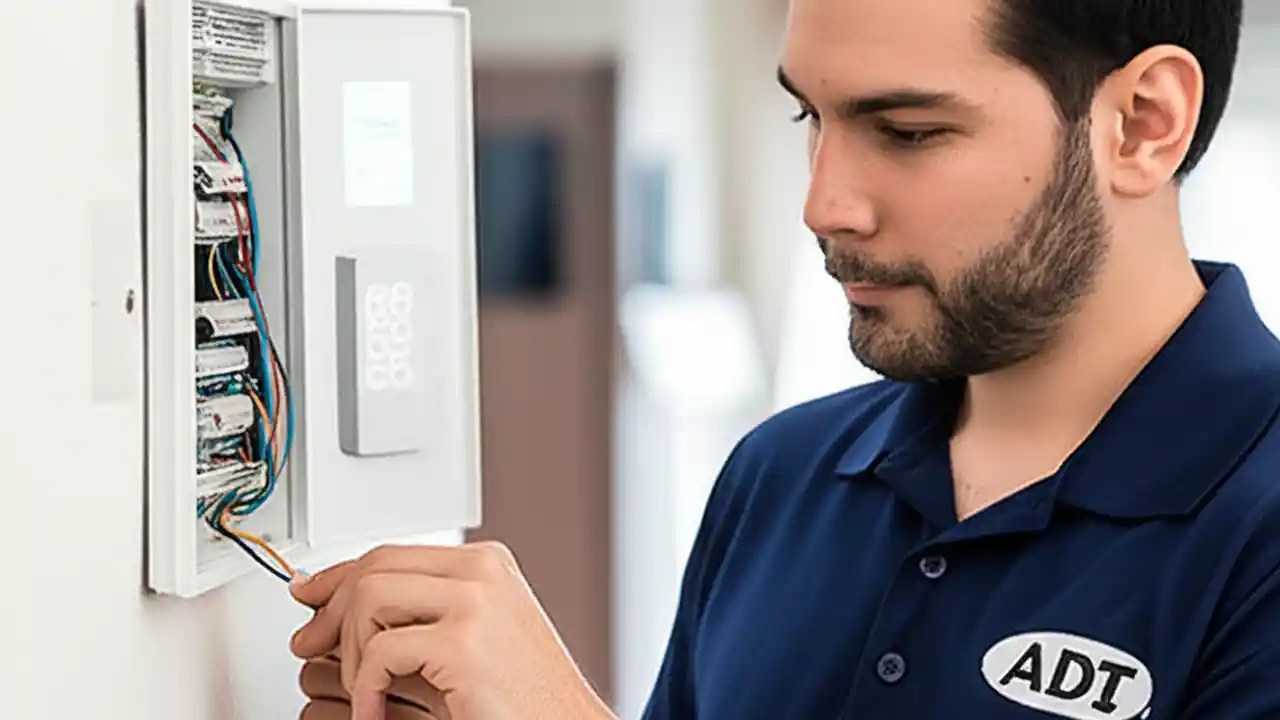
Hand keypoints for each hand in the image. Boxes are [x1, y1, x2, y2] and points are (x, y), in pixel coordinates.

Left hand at [289, 542, 614, 719]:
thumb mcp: (469, 638)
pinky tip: (373, 712)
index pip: (391, 552)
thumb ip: (420, 612)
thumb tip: (342, 602)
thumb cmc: (523, 696)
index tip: (308, 596)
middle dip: (330, 611)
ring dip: (350, 652)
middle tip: (310, 646)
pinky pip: (380, 653)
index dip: (338, 576)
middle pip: (373, 567)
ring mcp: (476, 601)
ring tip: (363, 689)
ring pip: (369, 599)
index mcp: (486, 562)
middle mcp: (483, 571)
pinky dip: (365, 689)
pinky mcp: (464, 642)